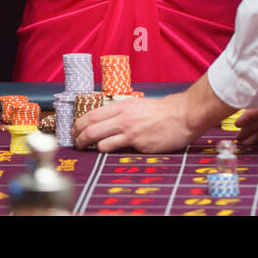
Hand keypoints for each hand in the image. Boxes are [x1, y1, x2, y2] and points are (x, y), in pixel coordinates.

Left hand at [74, 95, 201, 152]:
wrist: (183, 115)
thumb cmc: (162, 110)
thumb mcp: (138, 104)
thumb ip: (122, 111)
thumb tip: (106, 120)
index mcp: (122, 105)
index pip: (92, 114)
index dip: (79, 124)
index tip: (74, 130)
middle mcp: (124, 118)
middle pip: (92, 129)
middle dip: (79, 138)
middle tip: (77, 144)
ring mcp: (131, 132)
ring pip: (101, 143)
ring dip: (94, 148)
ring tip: (92, 150)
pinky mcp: (139, 145)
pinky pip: (119, 150)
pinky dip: (112, 152)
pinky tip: (112, 152)